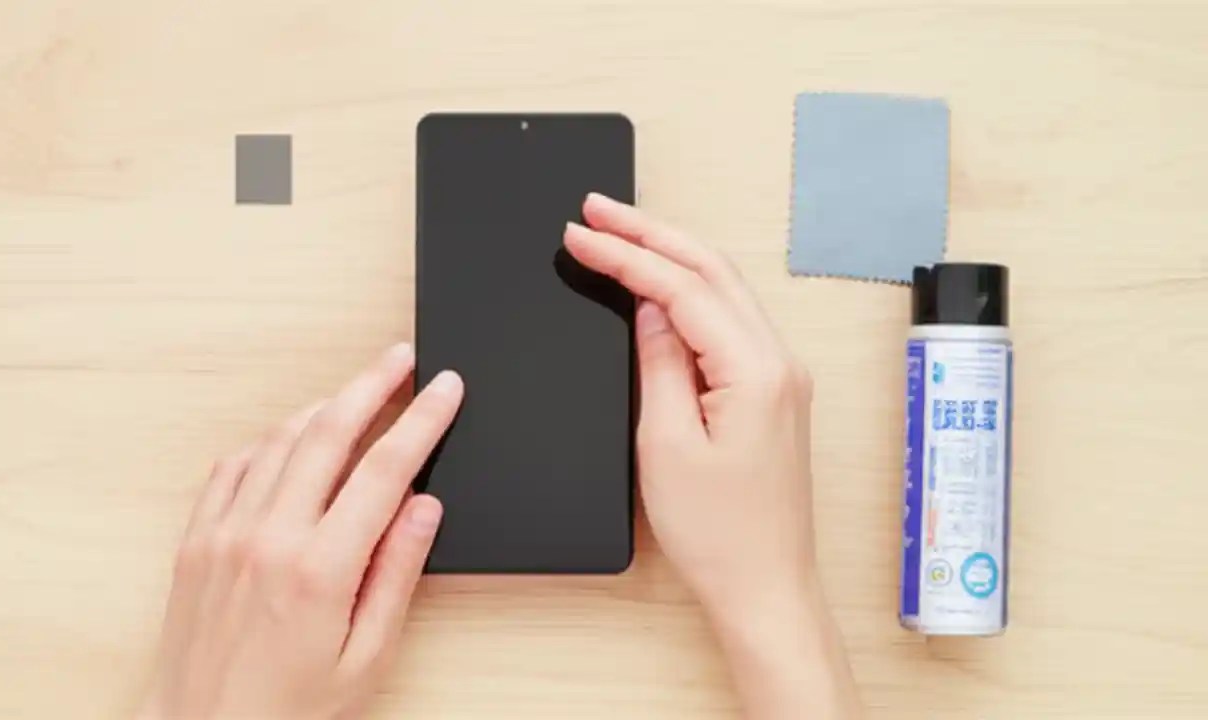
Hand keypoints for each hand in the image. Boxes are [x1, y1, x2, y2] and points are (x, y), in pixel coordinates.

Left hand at [141, 345, 462, 719]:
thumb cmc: (289, 711)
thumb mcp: (367, 657)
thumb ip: (397, 574)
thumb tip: (425, 506)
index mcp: (320, 569)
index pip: (385, 469)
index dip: (422, 420)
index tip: (445, 389)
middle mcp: (268, 538)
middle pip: (329, 433)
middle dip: (372, 385)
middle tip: (400, 357)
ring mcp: (225, 534)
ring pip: (278, 440)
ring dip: (322, 406)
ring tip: (355, 391)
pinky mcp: (195, 542)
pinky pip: (231, 467)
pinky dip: (267, 441)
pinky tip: (290, 440)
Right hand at [565, 195, 860, 718]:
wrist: (765, 587)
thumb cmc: (719, 534)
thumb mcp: (666, 443)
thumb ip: (659, 362)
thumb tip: (649, 306)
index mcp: (755, 370)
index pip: (682, 287)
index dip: (625, 255)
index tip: (579, 234)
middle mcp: (778, 361)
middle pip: (711, 270)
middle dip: (651, 232)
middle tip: (597, 209)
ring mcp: (780, 374)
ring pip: (723, 289)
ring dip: (671, 255)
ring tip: (620, 232)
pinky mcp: (771, 391)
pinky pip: (729, 321)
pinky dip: (691, 292)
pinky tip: (658, 286)